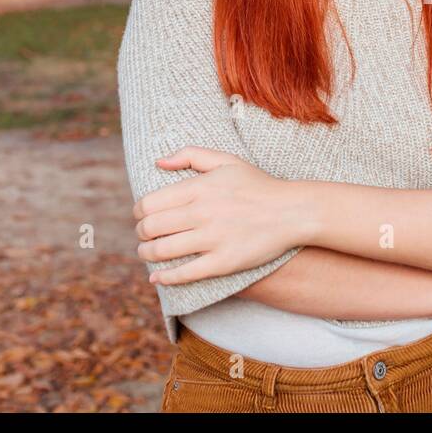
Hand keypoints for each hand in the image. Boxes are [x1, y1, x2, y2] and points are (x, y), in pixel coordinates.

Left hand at [133, 146, 302, 284]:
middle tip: (143, 236)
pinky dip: (165, 278)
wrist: (293, 212)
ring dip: (146, 254)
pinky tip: (157, 278)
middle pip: (151, 228)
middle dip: (140, 234)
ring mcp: (212, 239)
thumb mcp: (227, 160)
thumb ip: (191, 155)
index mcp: (199, 187)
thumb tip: (158, 162)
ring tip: (147, 253)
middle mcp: (202, 213)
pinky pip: (184, 274)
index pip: (150, 203)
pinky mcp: (223, 262)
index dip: (139, 212)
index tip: (141, 216)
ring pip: (162, 251)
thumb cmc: (258, 185)